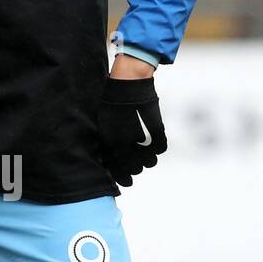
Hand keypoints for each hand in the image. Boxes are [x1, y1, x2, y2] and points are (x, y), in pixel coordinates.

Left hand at [97, 73, 166, 187]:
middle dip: (136, 169)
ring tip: (148, 160)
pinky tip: (157, 148)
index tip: (126, 183)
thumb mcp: (103, 122)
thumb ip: (106, 142)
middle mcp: (122, 137)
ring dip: (148, 161)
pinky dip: (159, 148)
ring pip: (147, 159)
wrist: (127, 78)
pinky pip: (159, 145)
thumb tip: (107, 162)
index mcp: (108, 137)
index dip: (121, 177)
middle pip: (132, 166)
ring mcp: (138, 130)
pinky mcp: (154, 123)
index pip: (115, 166)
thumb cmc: (113, 100)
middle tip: (139, 167)